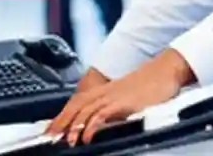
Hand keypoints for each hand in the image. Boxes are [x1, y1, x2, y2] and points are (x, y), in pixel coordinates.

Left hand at [46, 50, 194, 145]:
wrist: (164, 72)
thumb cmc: (148, 87)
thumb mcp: (124, 98)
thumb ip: (110, 109)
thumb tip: (97, 124)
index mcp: (102, 90)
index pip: (74, 103)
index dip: (60, 117)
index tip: (49, 131)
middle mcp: (103, 92)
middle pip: (75, 106)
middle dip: (60, 123)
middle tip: (48, 138)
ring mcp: (112, 96)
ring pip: (85, 110)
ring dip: (73, 126)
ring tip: (65, 140)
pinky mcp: (123, 103)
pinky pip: (102, 114)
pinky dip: (92, 126)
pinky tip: (86, 137)